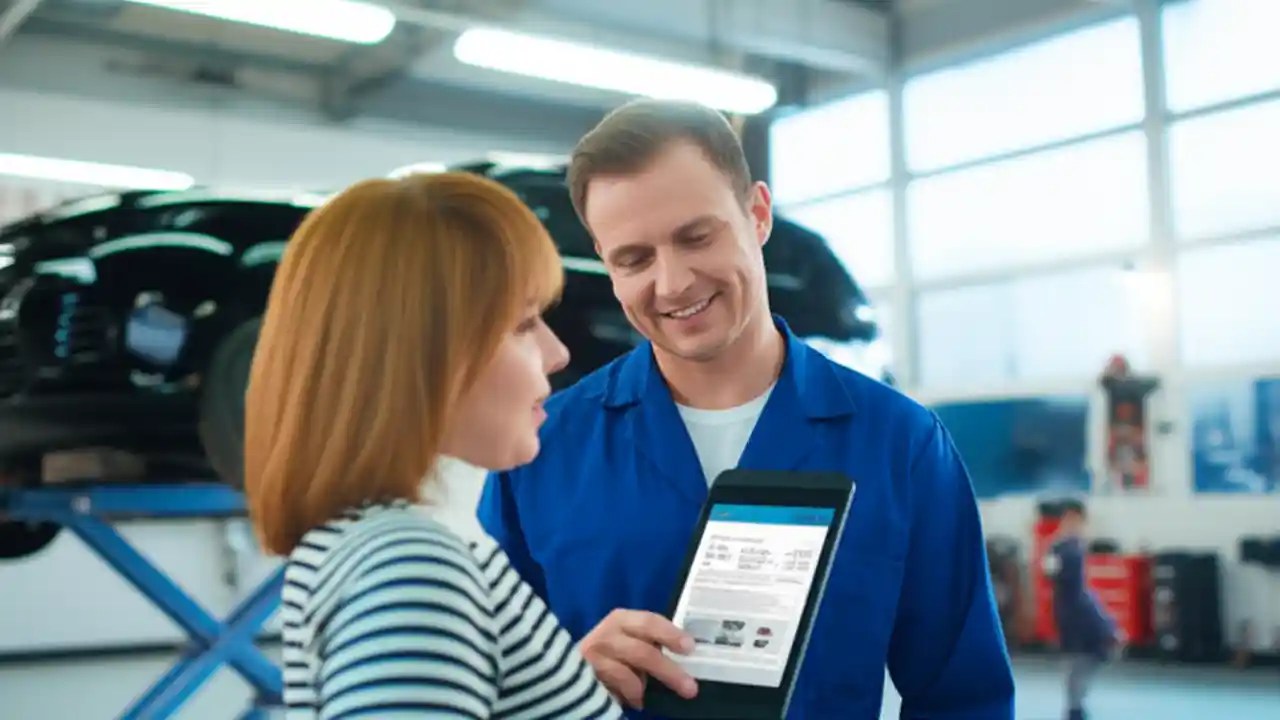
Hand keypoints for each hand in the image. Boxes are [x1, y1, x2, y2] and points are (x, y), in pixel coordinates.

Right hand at [579, 609, 698, 708]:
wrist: (572, 668)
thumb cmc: (611, 652)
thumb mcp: (630, 641)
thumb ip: (650, 643)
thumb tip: (685, 653)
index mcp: (621, 619)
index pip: (649, 621)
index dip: (670, 634)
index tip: (690, 648)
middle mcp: (605, 634)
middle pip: (642, 651)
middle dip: (668, 671)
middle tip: (690, 688)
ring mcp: (593, 656)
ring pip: (626, 673)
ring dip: (643, 686)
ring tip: (648, 696)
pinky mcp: (585, 676)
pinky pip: (612, 688)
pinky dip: (628, 694)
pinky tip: (635, 700)